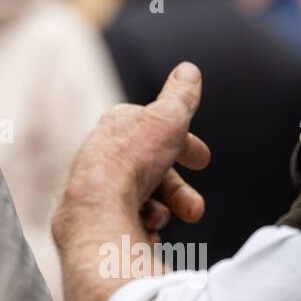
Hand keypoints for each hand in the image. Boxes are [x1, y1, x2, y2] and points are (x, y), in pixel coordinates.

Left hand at [53, 62, 210, 245]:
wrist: (98, 206)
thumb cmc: (133, 158)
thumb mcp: (168, 117)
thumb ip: (181, 95)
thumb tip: (189, 69)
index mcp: (120, 127)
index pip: (156, 131)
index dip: (184, 143)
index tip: (204, 160)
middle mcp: (105, 156)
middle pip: (153, 173)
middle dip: (179, 192)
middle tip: (195, 210)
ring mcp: (99, 189)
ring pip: (143, 200)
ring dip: (162, 211)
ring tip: (160, 220)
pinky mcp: (96, 219)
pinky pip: (128, 224)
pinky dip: (143, 228)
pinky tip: (147, 232)